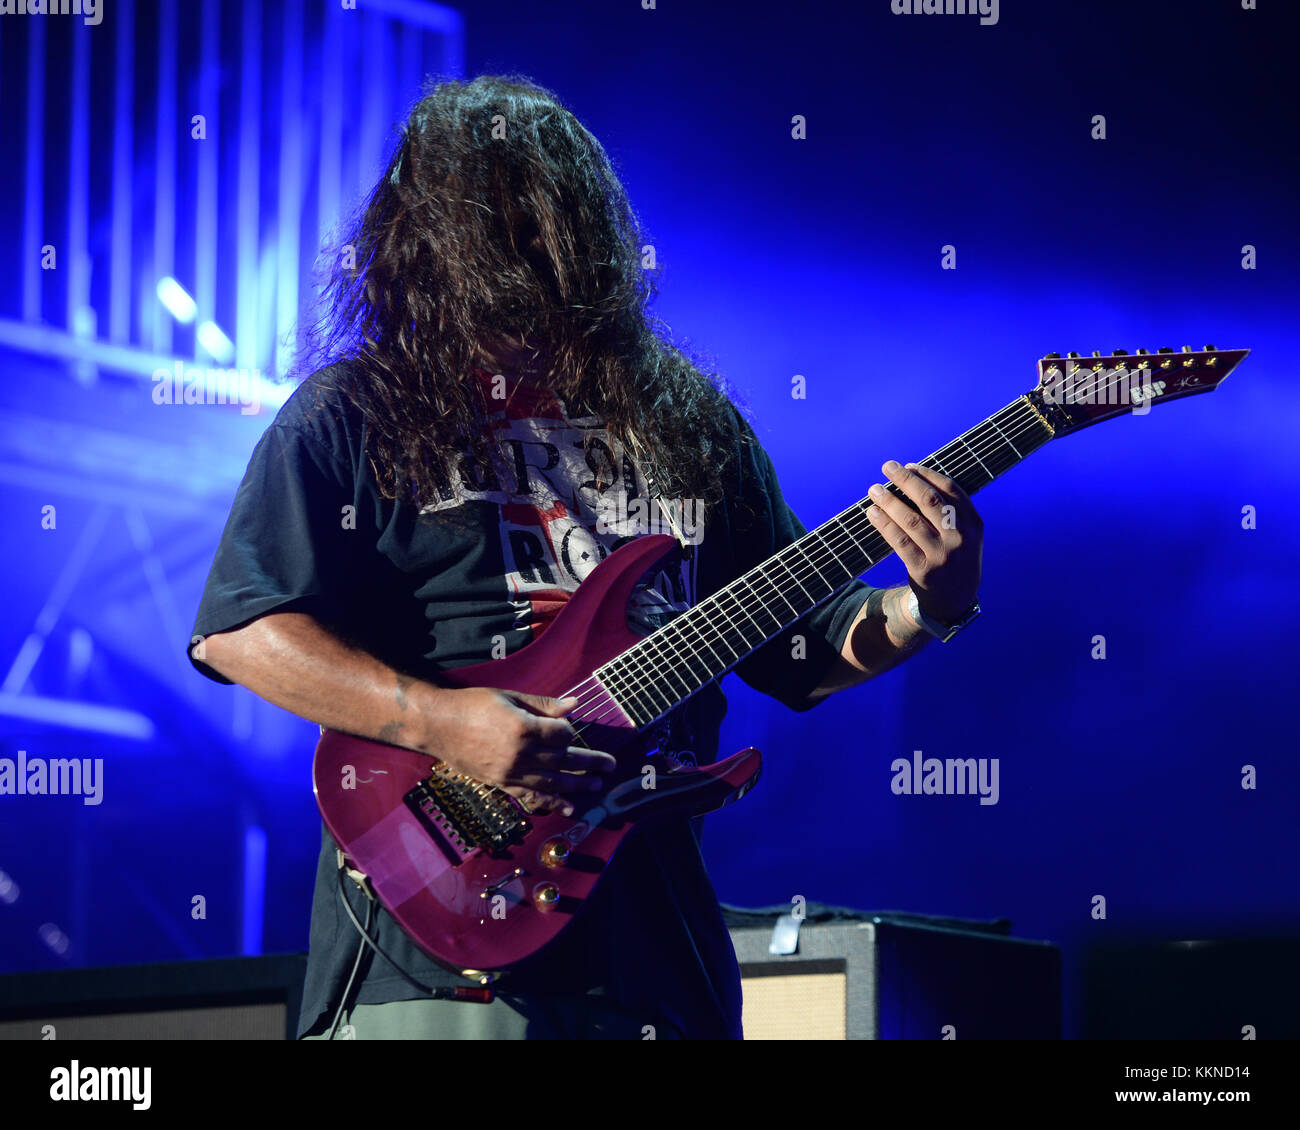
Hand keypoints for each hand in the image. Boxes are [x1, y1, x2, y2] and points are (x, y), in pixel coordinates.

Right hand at [425, 687, 616, 815]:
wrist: (438, 725)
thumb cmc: (473, 705)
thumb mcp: (510, 697)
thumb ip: (543, 704)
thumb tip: (574, 704)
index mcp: (523, 728)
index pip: (561, 734)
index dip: (569, 731)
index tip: (569, 728)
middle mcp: (520, 754)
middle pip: (563, 760)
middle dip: (590, 762)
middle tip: (610, 765)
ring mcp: (510, 772)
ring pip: (552, 782)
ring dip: (578, 785)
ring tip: (597, 785)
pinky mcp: (501, 784)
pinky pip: (531, 796)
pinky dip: (551, 802)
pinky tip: (569, 807)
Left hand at [866, 460, 982, 623]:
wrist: (954, 602)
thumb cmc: (955, 559)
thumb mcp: (966, 536)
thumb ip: (951, 511)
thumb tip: (916, 479)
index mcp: (973, 524)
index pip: (950, 490)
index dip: (927, 474)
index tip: (909, 465)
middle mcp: (960, 538)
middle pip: (928, 500)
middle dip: (905, 480)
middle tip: (887, 466)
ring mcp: (942, 555)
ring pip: (910, 520)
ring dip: (889, 501)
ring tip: (874, 490)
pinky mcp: (924, 570)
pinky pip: (899, 541)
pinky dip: (884, 524)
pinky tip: (873, 513)